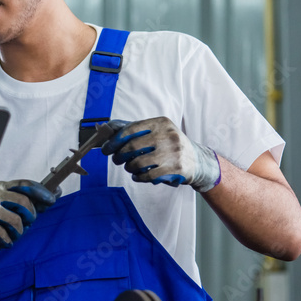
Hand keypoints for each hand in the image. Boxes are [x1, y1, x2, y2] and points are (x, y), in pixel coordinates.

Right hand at [0, 180, 58, 267]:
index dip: (40, 192)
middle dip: (30, 216)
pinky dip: (8, 241)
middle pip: (23, 202)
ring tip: (13, 234)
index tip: (51, 199)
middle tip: (27, 223)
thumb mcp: (8, 206)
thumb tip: (54, 196)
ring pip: (16, 221)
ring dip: (19, 232)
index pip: (24, 185)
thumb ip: (28, 202)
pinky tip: (4, 240)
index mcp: (0, 188)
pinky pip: (4, 235)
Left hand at [102, 117, 220, 191]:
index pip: (131, 129)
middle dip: (119, 156)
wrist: (197, 160)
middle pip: (132, 147)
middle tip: (116, 160)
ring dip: (129, 168)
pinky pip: (148, 176)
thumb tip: (103, 128)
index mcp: (160, 123)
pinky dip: (138, 177)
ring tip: (129, 167)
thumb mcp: (155, 131)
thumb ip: (132, 129)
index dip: (115, 140)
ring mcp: (173, 152)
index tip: (106, 148)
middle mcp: (168, 135)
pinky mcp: (175, 168)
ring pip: (138, 163)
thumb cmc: (169, 144)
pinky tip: (137, 176)